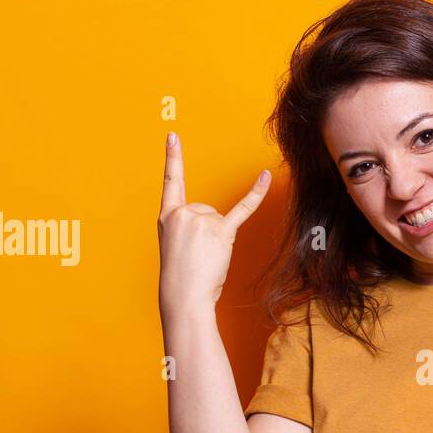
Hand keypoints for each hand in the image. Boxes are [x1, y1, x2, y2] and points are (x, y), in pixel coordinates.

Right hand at [157, 132, 270, 311]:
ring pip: (219, 218)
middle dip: (205, 233)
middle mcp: (183, 214)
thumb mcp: (174, 244)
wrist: (183, 295)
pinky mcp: (221, 231)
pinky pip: (242, 208)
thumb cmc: (181, 275)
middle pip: (205, 210)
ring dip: (217, 239)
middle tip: (196, 255)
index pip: (171, 181)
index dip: (172, 157)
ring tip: (205, 257)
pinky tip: (265, 176)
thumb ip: (188, 225)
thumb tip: (212, 222)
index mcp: (167, 216)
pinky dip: (256, 193)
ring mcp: (202, 221)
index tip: (173, 136)